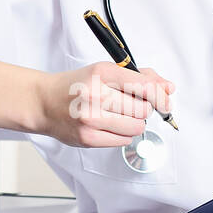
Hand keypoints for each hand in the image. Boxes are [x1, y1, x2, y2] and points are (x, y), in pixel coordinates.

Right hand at [36, 61, 174, 147]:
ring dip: (134, 122)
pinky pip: (124, 140)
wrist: (44, 102)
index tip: (165, 100)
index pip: (145, 86)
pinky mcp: (88, 138)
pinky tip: (110, 125)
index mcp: (101, 73)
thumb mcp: (106, 71)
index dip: (161, 95)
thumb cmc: (77, 86)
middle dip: (143, 108)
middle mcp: (95, 94)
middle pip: (143, 109)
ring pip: (137, 126)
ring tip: (119, 115)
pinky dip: (123, 134)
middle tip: (130, 105)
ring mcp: (90, 118)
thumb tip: (168, 88)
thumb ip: (139, 77)